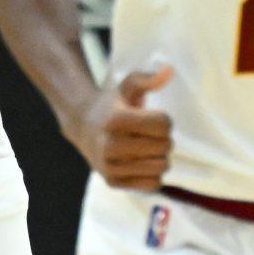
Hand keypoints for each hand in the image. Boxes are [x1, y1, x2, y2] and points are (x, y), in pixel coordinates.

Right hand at [66, 64, 172, 189]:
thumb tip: (169, 70)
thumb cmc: (112, 105)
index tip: (152, 118)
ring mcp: (110, 166)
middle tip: (150, 134)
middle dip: (163, 139)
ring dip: (160, 157)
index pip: (164, 124)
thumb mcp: (128, 87)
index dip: (164, 120)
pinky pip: (152, 184)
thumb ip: (148, 78)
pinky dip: (153, 174)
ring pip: (161, 167)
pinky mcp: (113, 182)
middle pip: (165, 146)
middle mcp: (110, 145)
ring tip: (148, 148)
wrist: (84, 127)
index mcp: (116, 119)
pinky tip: (143, 162)